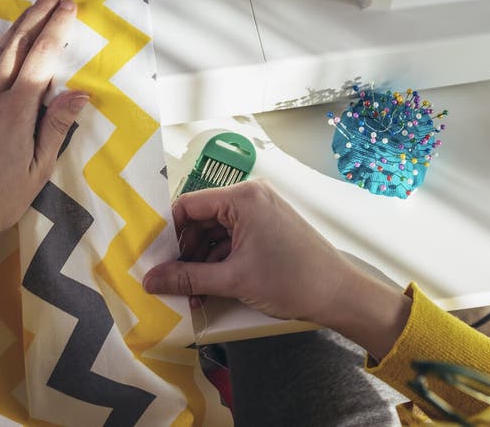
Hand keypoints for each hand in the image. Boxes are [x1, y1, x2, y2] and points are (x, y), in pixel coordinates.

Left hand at [0, 0, 88, 265]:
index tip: (70, 6)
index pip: (41, 57)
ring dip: (15, 27)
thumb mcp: (38, 168)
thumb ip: (56, 126)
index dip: (57, 28)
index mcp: (16, 110)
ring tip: (32, 8)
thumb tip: (81, 93)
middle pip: (17, 44)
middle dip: (38, 14)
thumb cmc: (2, 196)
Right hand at [143, 180, 410, 359]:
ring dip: (200, 259)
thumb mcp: (233, 280)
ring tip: (188, 290)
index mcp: (242, 197)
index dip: (167, 231)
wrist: (338, 293)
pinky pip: (232, 238)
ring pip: (215, 231)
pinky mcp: (267, 226)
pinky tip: (207, 286)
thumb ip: (187, 277)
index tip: (151, 256)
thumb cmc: (291, 280)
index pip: (188, 204)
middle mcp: (250, 196)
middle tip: (167, 279)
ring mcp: (260, 210)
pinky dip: (218, 260)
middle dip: (183, 250)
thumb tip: (151, 280)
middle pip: (201, 218)